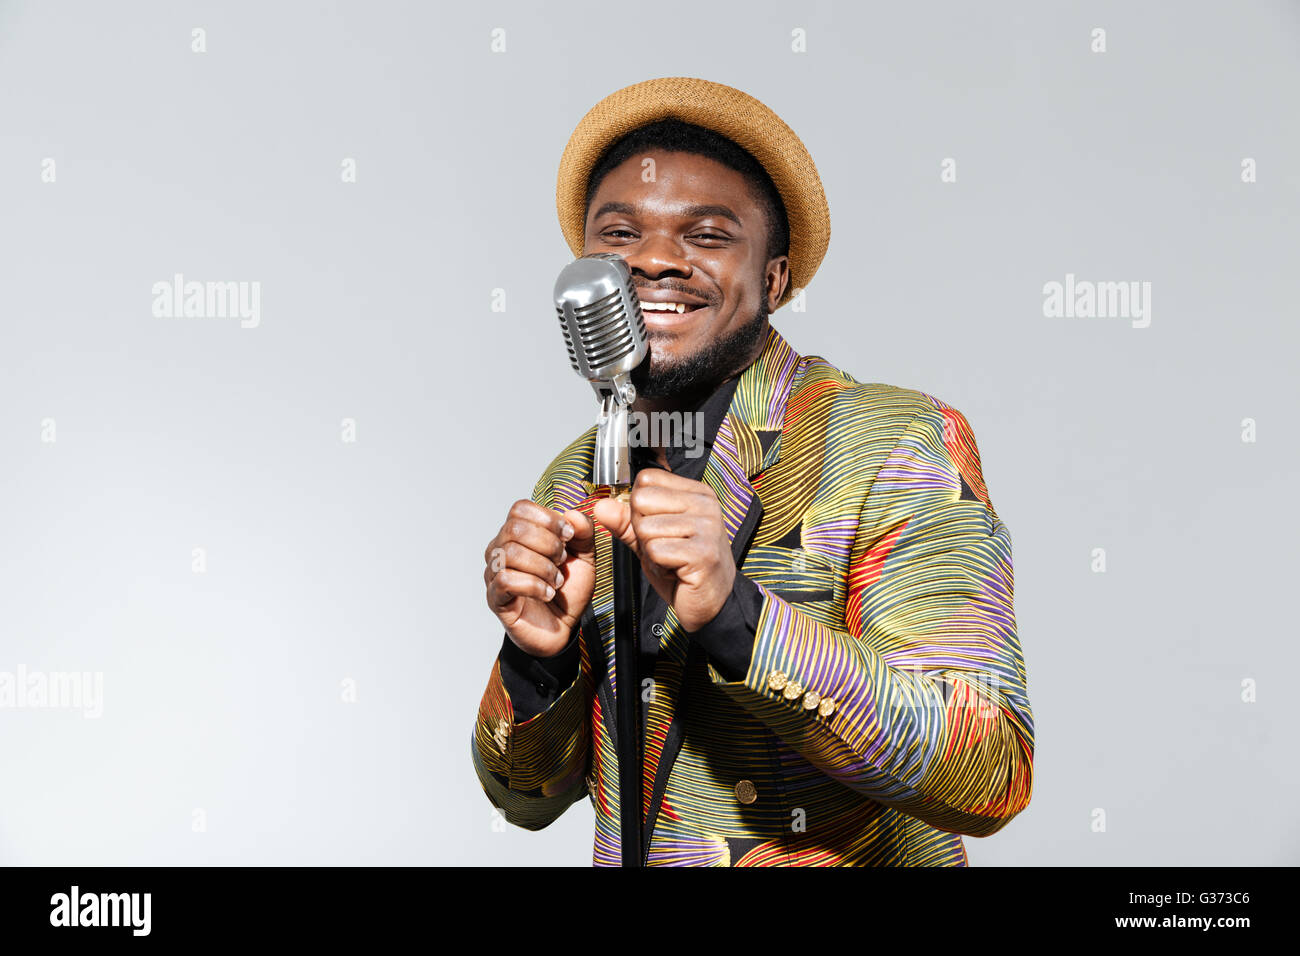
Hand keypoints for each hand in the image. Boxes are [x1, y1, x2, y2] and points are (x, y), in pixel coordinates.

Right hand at [484, 500, 595, 656]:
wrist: (563, 629)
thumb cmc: (567, 591)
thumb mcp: (584, 557)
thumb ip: (583, 532)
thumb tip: (572, 515)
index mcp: (521, 534)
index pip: (520, 509)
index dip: (547, 518)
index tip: (568, 535)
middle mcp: (502, 549)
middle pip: (514, 528)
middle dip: (547, 542)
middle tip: (562, 560)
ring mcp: (495, 573)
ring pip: (510, 553)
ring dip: (542, 566)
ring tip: (556, 581)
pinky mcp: (495, 597)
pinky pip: (505, 580)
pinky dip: (533, 585)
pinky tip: (547, 593)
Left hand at [591, 468, 734, 632]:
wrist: (711, 602)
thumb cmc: (683, 567)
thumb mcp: (650, 538)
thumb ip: (625, 521)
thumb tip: (601, 506)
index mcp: (695, 493)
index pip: (647, 479)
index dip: (639, 505)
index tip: (657, 525)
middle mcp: (704, 504)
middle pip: (642, 500)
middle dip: (642, 529)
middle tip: (665, 545)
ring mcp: (706, 527)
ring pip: (646, 528)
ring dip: (651, 550)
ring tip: (672, 559)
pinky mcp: (703, 552)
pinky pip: (656, 551)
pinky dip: (659, 566)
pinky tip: (676, 570)